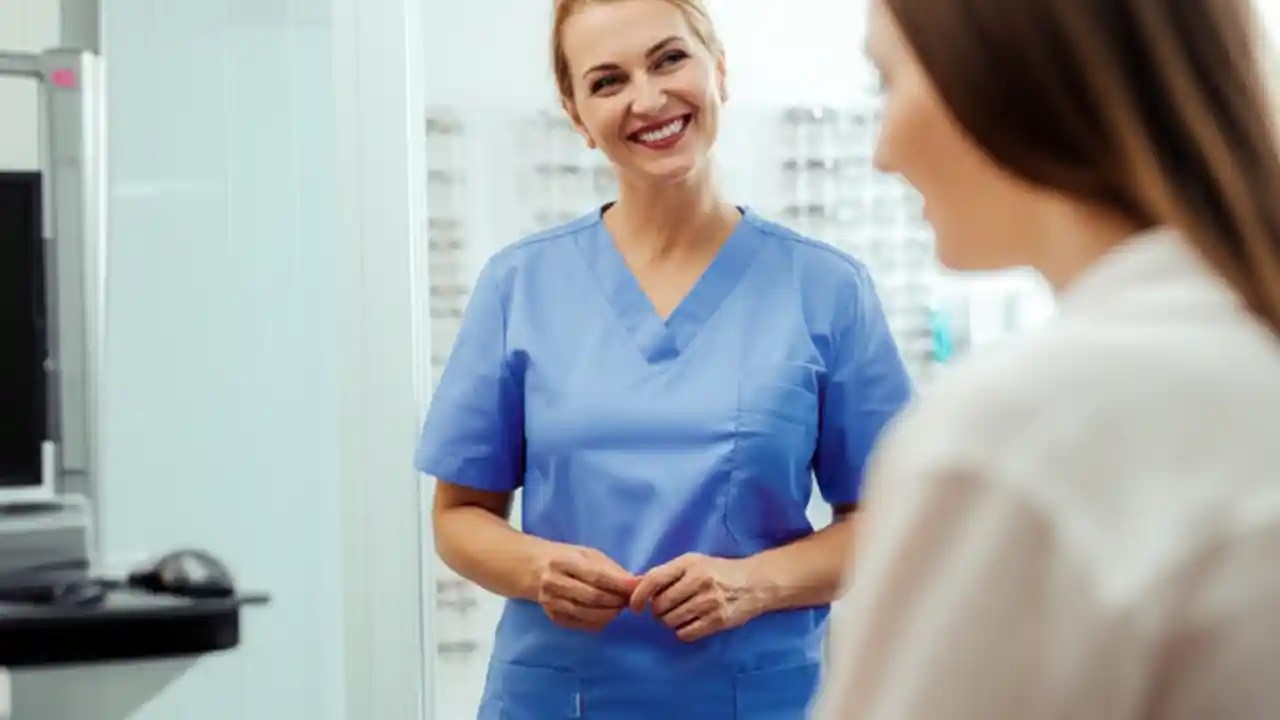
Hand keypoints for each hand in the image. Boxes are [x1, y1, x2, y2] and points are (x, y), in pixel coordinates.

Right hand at [534, 544, 637, 632]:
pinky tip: (607, 615)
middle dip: (617, 600)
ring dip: (611, 613)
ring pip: (588, 614)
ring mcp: (552, 603)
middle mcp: (554, 582)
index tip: (638, 587)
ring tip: (621, 607)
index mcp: (564, 561)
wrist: (534, 569)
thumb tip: (637, 583)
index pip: (597, 576)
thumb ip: (611, 569)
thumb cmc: (567, 558)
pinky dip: (599, 622)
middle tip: (632, 600)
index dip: (620, 584)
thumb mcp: (587, 554)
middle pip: (594, 597)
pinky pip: (582, 625)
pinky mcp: (553, 618)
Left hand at [630, 553, 761, 641]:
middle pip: (660, 605)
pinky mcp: (718, 620)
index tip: (635, 606)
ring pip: (671, 621)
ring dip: (670, 622)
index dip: (639, 595)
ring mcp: (710, 601)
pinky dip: (682, 632)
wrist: (755, 582)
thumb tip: (636, 587)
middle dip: (658, 611)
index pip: (654, 579)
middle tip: (666, 609)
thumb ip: (668, 573)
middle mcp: (699, 580)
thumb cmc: (719, 572)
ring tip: (680, 615)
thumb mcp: (694, 562)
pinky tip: (690, 623)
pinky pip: (686, 633)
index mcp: (690, 563)